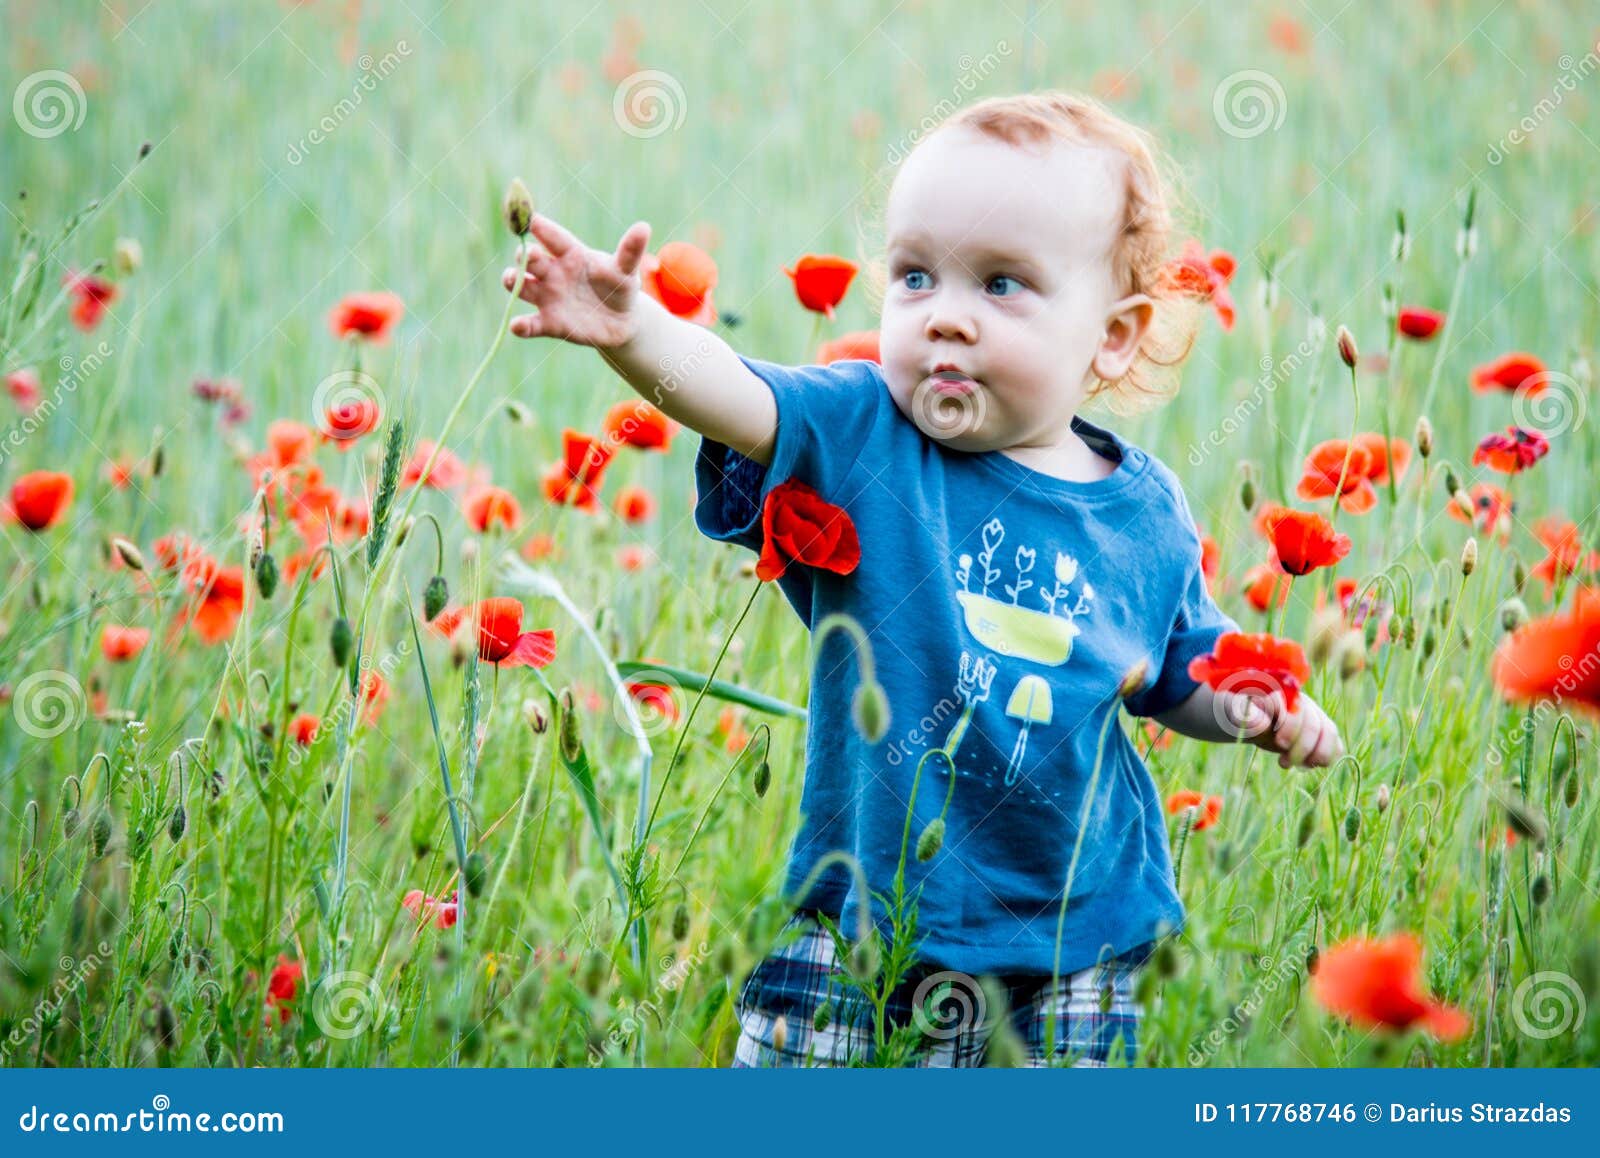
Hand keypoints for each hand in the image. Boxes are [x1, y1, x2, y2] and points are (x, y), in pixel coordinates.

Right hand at [500, 212, 652, 349]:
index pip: (553, 237)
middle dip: (525, 256)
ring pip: (523, 286)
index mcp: (571, 254)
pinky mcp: (550, 323)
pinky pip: (531, 324)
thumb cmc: (620, 286)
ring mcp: (548, 297)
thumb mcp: (626, 270)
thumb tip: (644, 227)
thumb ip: (630, 251)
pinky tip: (517, 326)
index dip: (541, 228)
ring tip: (512, 279)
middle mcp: (554, 272)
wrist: (622, 322)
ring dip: (513, 281)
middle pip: (532, 260)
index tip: (530, 220)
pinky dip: (521, 325)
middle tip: (526, 255)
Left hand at [1230, 690, 1343, 768]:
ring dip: (1317, 754)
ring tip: (1297, 766)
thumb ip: (1244, 716)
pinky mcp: (1320, 730)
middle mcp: (1301, 701)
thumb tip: (1263, 722)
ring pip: (1329, 732)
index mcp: (1280, 690)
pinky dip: (1328, 756)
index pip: (1294, 707)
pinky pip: (1335, 742)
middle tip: (1283, 763)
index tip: (1280, 743)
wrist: (1249, 721)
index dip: (1291, 726)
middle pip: (1313, 723)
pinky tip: (1309, 764)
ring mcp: (1314, 715)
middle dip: (1302, 747)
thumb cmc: (1239, 715)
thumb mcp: (1234, 714)